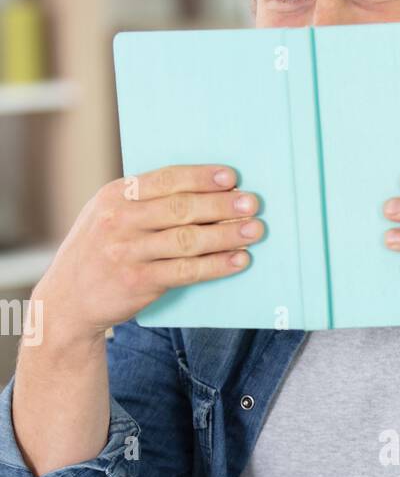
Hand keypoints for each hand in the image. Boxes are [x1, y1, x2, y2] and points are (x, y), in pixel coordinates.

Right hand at [33, 164, 263, 341]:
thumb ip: (142, 202)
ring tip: (254, 230)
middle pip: (181, 208)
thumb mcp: (107, 215)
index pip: (166, 179)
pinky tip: (238, 260)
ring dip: (226, 235)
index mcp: (115, 196)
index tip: (231, 177)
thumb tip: (202, 192)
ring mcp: (129, 251)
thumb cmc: (99, 252)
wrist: (68, 299)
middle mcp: (120, 220)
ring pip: (188, 239)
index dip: (201, 177)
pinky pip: (187, 271)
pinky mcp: (139, 281)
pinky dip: (217, 265)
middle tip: (252, 203)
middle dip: (222, 205)